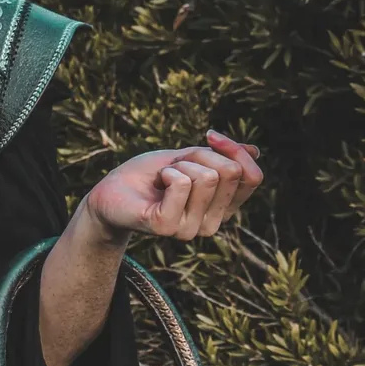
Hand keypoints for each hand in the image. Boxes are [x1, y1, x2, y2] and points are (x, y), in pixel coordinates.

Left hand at [84, 129, 263, 241]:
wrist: (109, 192)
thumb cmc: (148, 176)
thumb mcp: (190, 158)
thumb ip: (221, 157)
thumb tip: (255, 152)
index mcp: (222, 210)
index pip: (252, 177)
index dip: (235, 149)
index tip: (209, 135)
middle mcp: (210, 225)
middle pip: (230, 172)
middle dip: (200, 156)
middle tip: (174, 167)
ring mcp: (189, 229)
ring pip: (206, 177)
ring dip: (179, 166)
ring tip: (161, 179)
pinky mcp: (166, 226)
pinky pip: (182, 184)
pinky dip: (167, 173)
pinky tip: (155, 185)